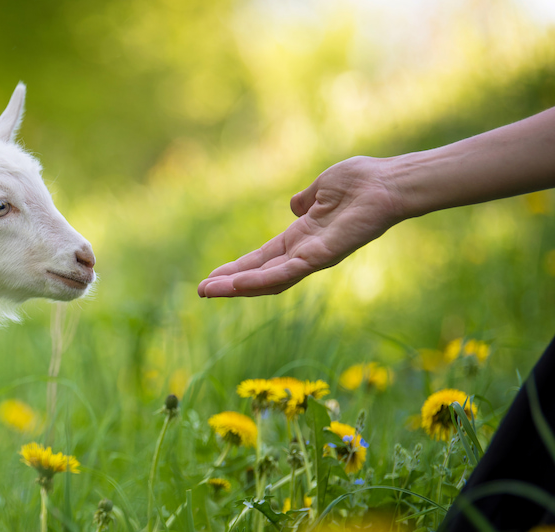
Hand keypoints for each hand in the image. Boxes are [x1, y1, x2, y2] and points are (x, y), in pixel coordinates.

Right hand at [197, 156, 404, 296]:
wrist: (389, 182)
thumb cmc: (362, 181)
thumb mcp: (322, 187)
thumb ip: (306, 199)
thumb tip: (294, 205)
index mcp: (302, 237)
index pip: (263, 258)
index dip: (238, 267)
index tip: (212, 276)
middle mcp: (305, 253)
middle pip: (260, 274)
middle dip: (230, 284)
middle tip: (200, 292)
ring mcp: (313, 258)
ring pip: (268, 280)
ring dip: (237, 287)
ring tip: (209, 291)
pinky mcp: (321, 257)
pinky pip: (286, 273)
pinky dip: (261, 280)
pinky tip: (238, 284)